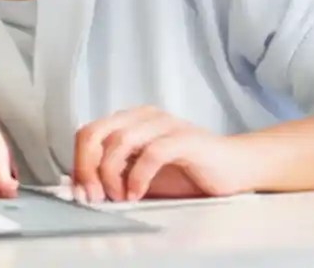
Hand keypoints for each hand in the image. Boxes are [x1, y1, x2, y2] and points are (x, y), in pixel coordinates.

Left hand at [73, 106, 255, 202]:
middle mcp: (143, 117)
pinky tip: (137, 194)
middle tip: (94, 195)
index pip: (87, 133)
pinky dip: (138, 176)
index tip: (82, 191)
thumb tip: (78, 185)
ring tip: (119, 196)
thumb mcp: (139, 174)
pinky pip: (152, 152)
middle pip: (96, 133)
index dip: (78, 163)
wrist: (235, 168)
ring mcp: (164, 125)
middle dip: (88, 168)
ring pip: (120, 140)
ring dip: (112, 174)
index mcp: (129, 121)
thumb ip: (111, 175)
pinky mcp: (185, 139)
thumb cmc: (188, 171)